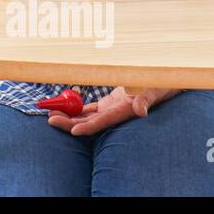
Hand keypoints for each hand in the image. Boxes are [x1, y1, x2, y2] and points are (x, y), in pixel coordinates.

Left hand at [44, 86, 181, 135]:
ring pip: (87, 116)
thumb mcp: (154, 88)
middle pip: (88, 122)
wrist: (164, 82)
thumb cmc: (159, 84)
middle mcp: (115, 112)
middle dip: (69, 122)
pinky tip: (65, 107)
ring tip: (50, 113)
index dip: (87, 127)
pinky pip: (91, 109)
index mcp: (123, 110)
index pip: (103, 122)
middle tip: (50, 119)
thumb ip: (146, 99)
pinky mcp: (110, 102)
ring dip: (69, 116)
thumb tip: (141, 111)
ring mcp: (111, 108)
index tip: (72, 131)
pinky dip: (77, 108)